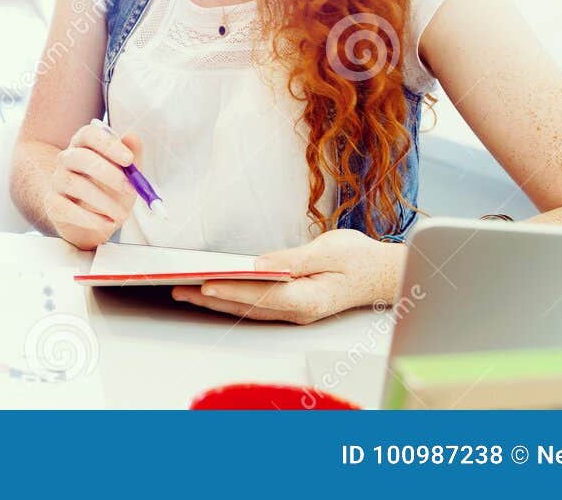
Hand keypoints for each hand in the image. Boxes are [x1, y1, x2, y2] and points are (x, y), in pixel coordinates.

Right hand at [43, 123, 143, 249]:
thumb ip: (132, 155)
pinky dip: (90, 218)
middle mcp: (67, 159)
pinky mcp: (53, 204)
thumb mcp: (127, 174)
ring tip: (122, 214)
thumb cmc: (110, 190)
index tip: (128, 159)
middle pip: (79, 157)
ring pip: (74, 184)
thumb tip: (132, 137)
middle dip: (107, 173)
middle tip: (128, 188)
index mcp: (84, 145)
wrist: (95, 220)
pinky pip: (66, 209)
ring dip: (102, 200)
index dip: (108, 144)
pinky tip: (107, 223)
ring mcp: (57, 181)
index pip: (89, 134)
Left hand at [169, 228, 405, 323]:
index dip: (231, 290)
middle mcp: (297, 310)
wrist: (382, 274)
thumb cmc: (359, 260)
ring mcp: (293, 311)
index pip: (260, 296)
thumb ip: (294, 260)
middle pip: (246, 306)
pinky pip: (254, 305)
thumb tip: (263, 264)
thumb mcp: (330, 251)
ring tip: (185, 291)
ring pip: (247, 308)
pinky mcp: (291, 305)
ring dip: (215, 301)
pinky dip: (230, 298)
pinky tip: (213, 291)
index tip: (204, 284)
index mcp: (308, 298)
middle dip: (210, 298)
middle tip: (179, 288)